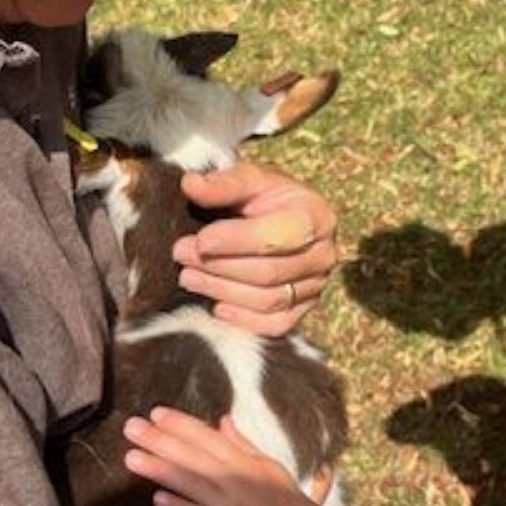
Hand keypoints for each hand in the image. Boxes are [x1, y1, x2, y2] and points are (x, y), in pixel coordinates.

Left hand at [123, 407, 320, 505]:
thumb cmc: (288, 505)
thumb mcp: (269, 467)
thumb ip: (243, 445)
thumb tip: (223, 420)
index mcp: (247, 463)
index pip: (210, 438)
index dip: (183, 425)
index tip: (157, 413)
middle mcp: (238, 481)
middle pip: (196, 457)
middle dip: (162, 441)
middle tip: (132, 428)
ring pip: (194, 484)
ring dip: (162, 470)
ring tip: (133, 458)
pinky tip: (158, 499)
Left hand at [174, 162, 337, 335]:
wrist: (283, 218)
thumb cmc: (266, 198)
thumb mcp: (250, 180)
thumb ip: (224, 183)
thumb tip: (191, 185)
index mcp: (316, 217)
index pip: (274, 238)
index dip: (234, 242)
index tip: (199, 241)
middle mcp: (324, 254)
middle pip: (268, 273)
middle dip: (219, 267)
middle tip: (181, 255)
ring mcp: (317, 285)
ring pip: (269, 300)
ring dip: (223, 291)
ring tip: (188, 277)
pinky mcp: (305, 308)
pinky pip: (276, 324)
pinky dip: (244, 320)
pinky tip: (217, 306)